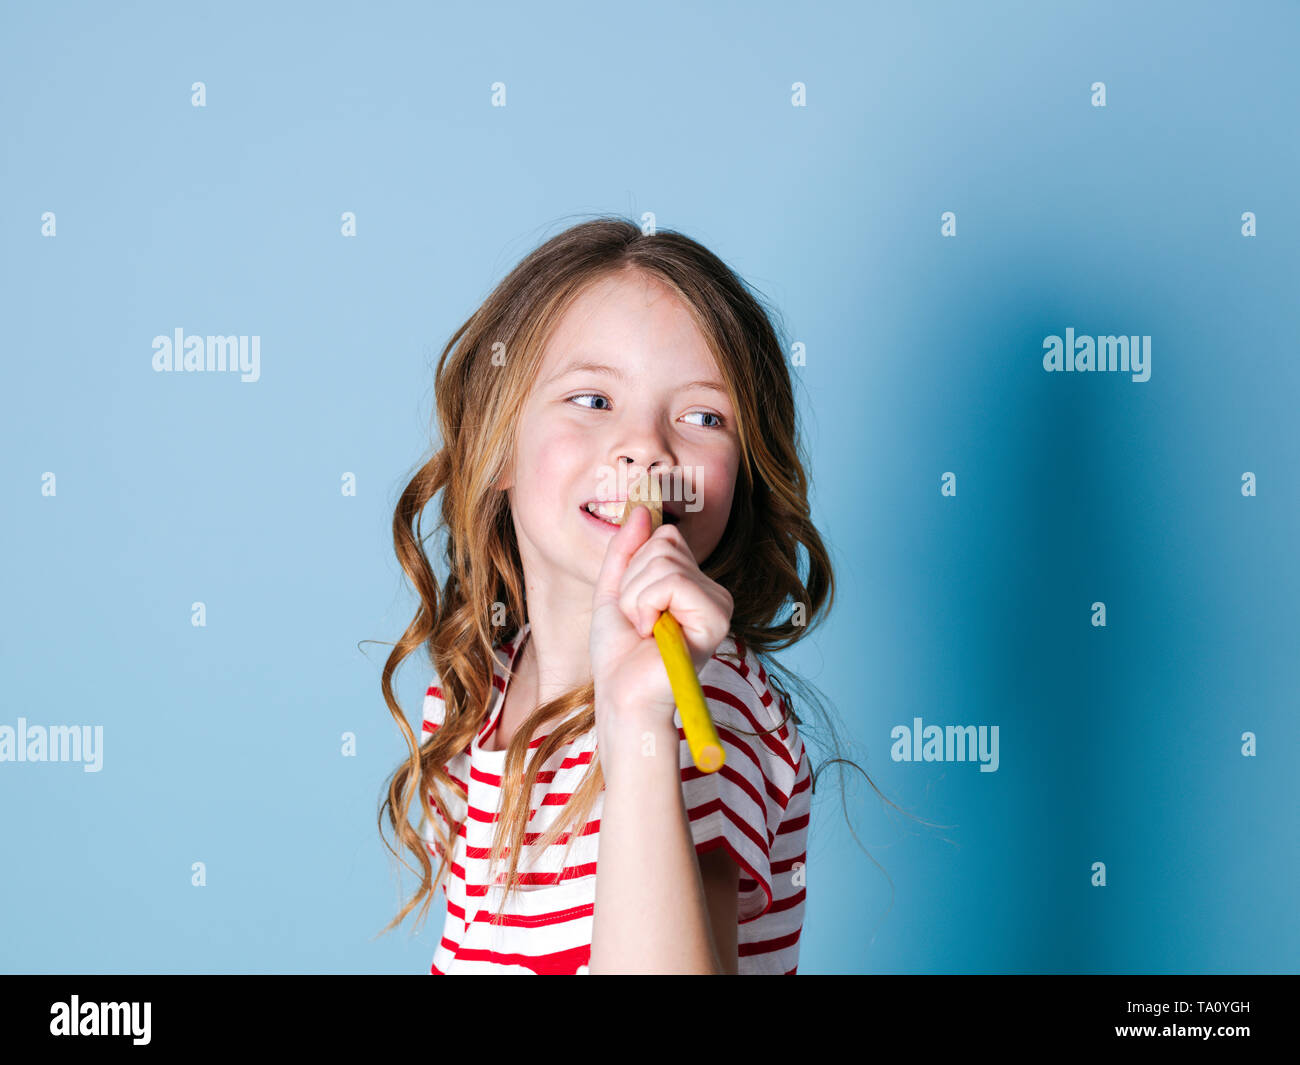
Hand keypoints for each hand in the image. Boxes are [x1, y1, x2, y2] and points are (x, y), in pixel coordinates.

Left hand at [589, 504, 733, 732]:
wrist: (621, 696)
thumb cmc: (619, 653)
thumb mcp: (613, 590)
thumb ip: (627, 549)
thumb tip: (642, 509)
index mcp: (693, 583)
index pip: (664, 537)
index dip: (633, 567)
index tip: (633, 606)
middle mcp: (713, 590)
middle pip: (664, 544)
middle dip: (632, 583)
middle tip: (638, 621)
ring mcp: (718, 604)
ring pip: (664, 562)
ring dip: (635, 599)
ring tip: (644, 630)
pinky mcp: (716, 619)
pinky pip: (672, 582)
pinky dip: (646, 606)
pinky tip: (653, 635)